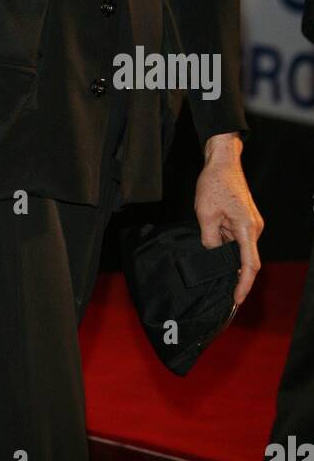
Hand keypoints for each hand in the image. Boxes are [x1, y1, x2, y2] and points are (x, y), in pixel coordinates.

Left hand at [194, 133, 263, 306]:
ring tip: (209, 256)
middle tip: (217, 287)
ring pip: (238, 248)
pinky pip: (236, 239)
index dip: (244, 285)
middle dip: (232, 272)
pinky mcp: (245, 220)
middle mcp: (254, 228)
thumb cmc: (215, 183)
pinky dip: (226, 245)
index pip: (250, 264)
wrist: (223, 160)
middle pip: (245, 258)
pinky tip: (213, 246)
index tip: (236, 299)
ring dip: (224, 253)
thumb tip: (212, 254)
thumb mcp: (205, 214)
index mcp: (247, 228)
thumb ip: (210, 240)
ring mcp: (251, 224)